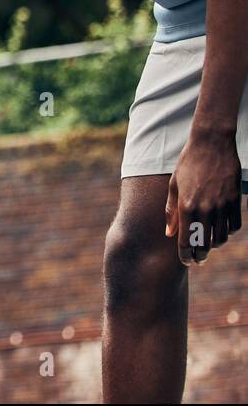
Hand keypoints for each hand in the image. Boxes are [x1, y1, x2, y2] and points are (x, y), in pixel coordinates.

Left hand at [165, 129, 243, 265]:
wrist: (211, 144)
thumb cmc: (188, 164)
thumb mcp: (174, 186)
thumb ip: (171, 211)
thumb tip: (169, 233)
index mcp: (186, 206)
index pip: (185, 240)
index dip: (185, 255)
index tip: (186, 261)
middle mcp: (204, 209)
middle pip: (205, 243)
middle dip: (201, 255)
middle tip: (198, 259)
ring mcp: (222, 205)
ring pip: (222, 237)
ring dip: (215, 245)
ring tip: (209, 244)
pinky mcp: (235, 200)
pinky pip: (234, 225)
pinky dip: (228, 232)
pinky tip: (222, 231)